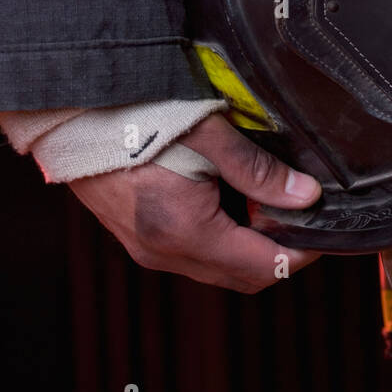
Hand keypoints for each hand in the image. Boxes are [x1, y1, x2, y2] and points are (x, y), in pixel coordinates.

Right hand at [68, 114, 320, 291]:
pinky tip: (230, 197)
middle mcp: (165, 253)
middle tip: (298, 209)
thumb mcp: (207, 133)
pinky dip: (224, 236)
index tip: (322, 226)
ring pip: (220, 267)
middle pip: (244, 276)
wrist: (69, 115)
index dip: (302, 252)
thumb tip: (305, 196)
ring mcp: (148, 249)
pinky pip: (195, 254)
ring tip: (265, 198)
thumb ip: (257, 169)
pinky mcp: (139, 238)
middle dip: (279, 249)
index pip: (265, 267)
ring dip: (250, 243)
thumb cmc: (132, 116)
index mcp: (186, 231)